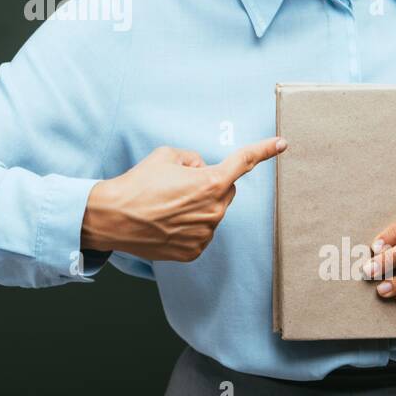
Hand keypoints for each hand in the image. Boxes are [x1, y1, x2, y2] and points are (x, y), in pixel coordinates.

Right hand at [83, 137, 286, 262]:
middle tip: (179, 184)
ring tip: (167, 206)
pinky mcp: (195, 250)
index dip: (264, 150)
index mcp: (211, 182)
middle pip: (225, 190)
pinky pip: (202, 232)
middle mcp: (214, 211)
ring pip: (212, 212)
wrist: (113, 218)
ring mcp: (206, 234)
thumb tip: (200, 169)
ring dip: (198, 206)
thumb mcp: (166, 155)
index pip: (244, 162)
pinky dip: (189, 225)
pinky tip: (167, 223)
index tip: (281, 144)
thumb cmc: (138, 183)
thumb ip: (193, 159)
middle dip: (209, 183)